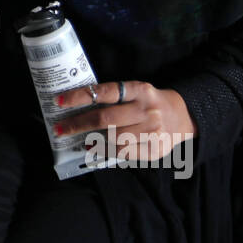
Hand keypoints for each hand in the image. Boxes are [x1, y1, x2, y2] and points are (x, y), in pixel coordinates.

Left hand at [53, 80, 196, 163]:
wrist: (182, 116)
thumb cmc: (149, 103)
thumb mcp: (136, 92)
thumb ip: (114, 98)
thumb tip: (78, 107)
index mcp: (139, 90)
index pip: (105, 91)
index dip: (80, 96)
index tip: (60, 101)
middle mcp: (146, 109)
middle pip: (106, 118)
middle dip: (78, 124)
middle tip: (60, 128)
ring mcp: (152, 130)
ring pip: (114, 137)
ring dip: (91, 139)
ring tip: (79, 140)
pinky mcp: (154, 149)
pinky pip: (124, 152)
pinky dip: (105, 151)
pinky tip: (94, 148)